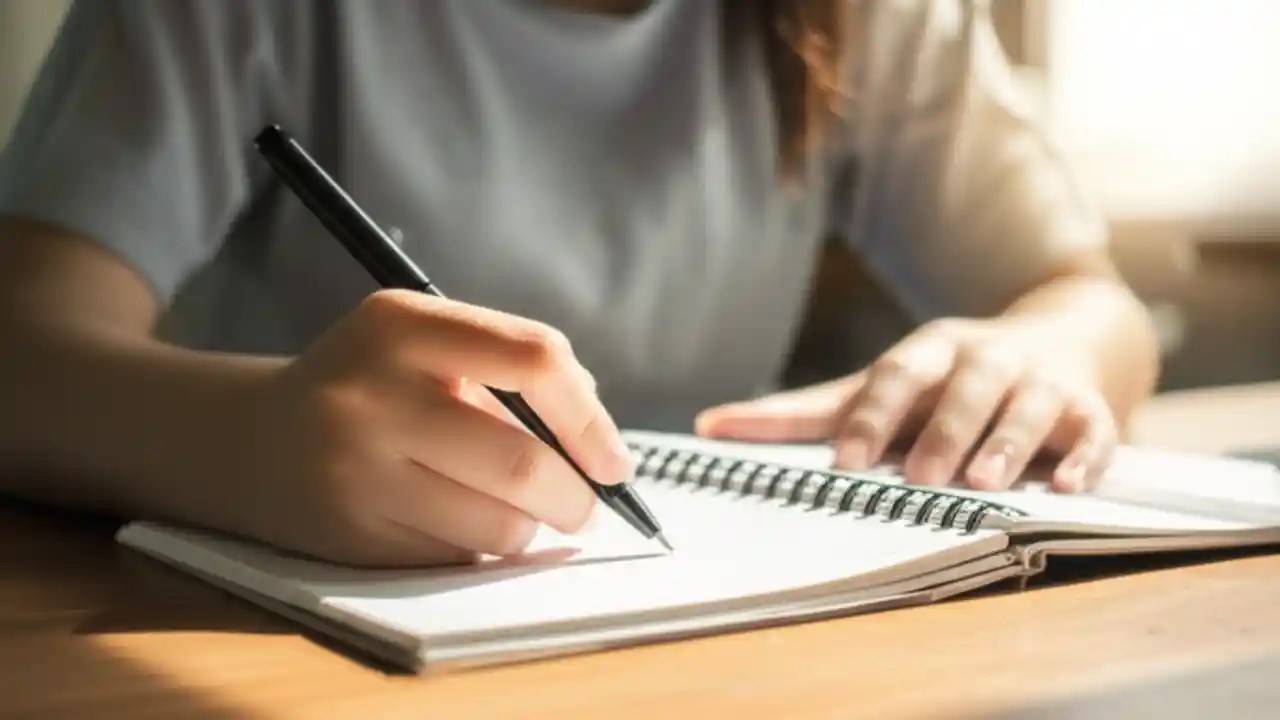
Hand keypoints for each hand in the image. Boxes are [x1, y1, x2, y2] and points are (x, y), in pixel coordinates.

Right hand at [231, 290, 631, 566]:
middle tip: (581, 505)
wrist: (249, 441)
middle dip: (574, 497)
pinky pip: (457, 559)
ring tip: (503, 508)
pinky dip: (478, 549)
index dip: (590, 418)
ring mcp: (355, 470)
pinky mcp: (349, 537)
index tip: (613, 460)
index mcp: (401, 324)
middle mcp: (372, 394)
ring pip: (498, 526)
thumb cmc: (369, 386)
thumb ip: (509, 372)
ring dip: (525, 527)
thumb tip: (601, 449)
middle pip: (523, 463)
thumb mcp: (423, 346)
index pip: (535, 359)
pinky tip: (448, 522)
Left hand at [695, 318, 1117, 492]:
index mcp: (928, 353)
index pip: (894, 379)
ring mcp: (1040, 382)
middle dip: (942, 432)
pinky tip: (1070, 485)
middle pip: (963, 389)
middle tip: (919, 478)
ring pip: (1027, 407)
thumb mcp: (881, 384)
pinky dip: (1085, 457)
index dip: (870, 418)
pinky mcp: (1088, 409)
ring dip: (1007, 443)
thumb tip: (710, 426)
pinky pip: (1091, 432)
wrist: (1066, 336)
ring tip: (984, 482)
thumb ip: (805, 412)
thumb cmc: (948, 376)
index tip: (845, 463)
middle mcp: (984, 360)